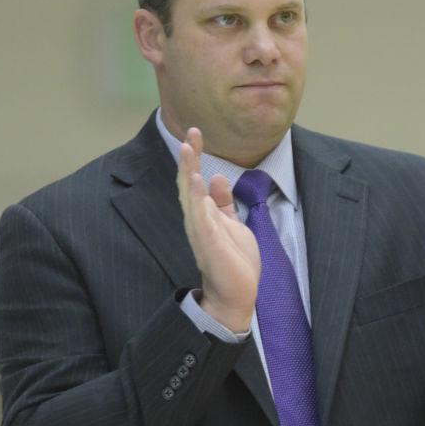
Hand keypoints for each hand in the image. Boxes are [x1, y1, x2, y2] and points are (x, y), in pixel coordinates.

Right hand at [176, 128, 260, 333]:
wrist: (236, 294)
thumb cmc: (234, 262)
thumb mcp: (232, 224)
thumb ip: (222, 202)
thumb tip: (217, 176)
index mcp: (204, 213)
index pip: (197, 179)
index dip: (196, 156)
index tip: (195, 133)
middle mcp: (198, 218)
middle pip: (189, 182)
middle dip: (190, 157)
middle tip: (191, 131)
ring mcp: (201, 229)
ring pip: (190, 195)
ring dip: (189, 171)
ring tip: (188, 148)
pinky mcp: (207, 241)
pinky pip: (200, 215)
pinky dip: (197, 197)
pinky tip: (198, 179)